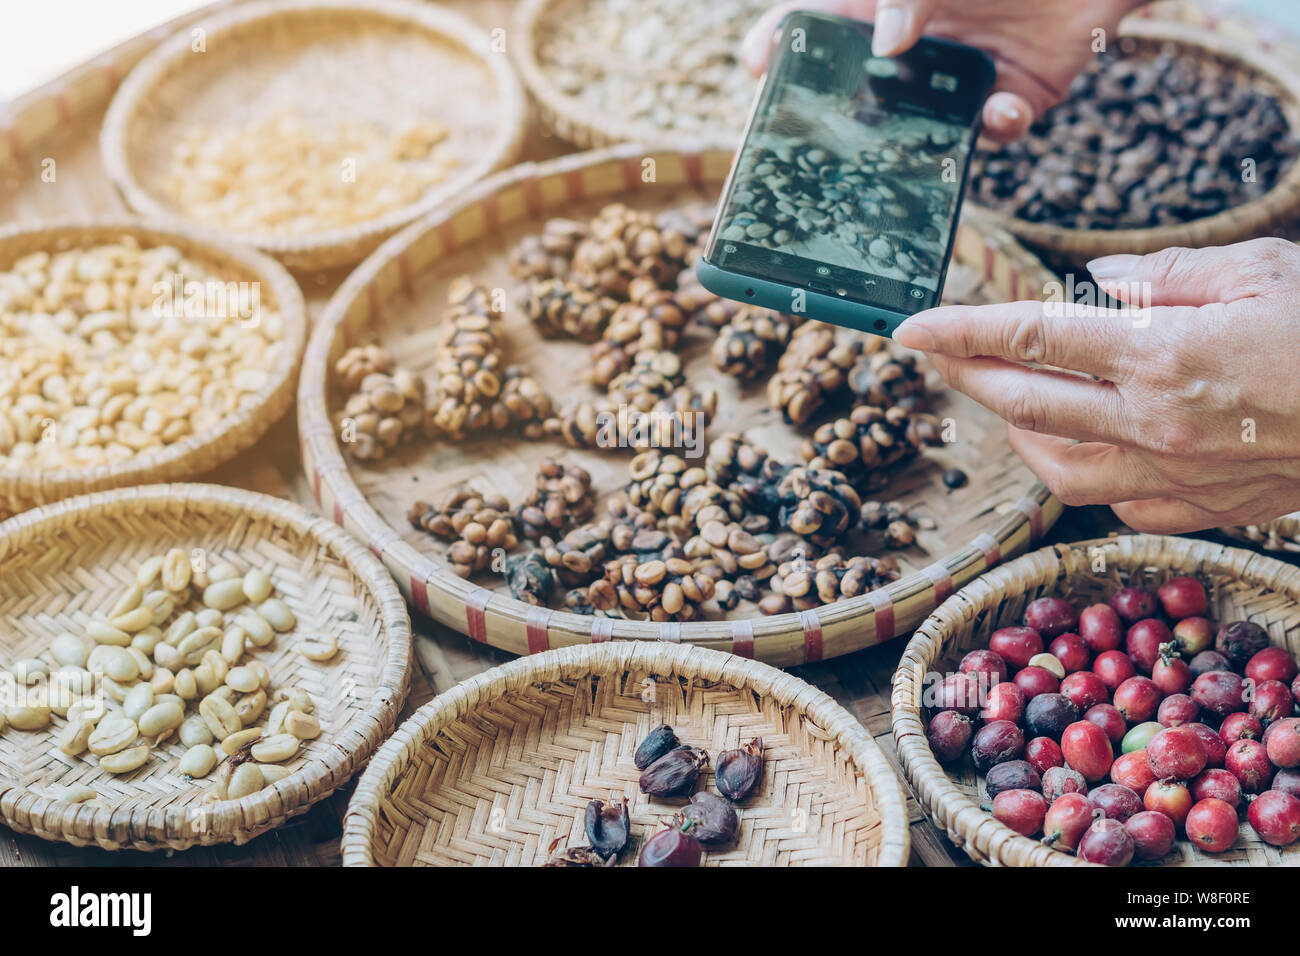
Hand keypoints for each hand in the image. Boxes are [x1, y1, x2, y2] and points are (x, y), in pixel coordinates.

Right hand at [741, 0, 1145, 142]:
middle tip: (813, 135)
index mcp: (885, 7)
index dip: (780, 40)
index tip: (756, 61)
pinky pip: (992, 131)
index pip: (818, 22)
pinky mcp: (1011, 99)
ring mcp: (958, 79)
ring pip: (919, 127)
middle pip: (856, 90)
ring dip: (914, 141)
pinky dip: (996, 126)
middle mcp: (914, 48)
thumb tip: (887, 44)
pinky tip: (1000, 107)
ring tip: (909, 140)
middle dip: (833, 118)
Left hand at [892, 238, 1299, 532]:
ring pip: (1055, 466)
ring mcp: (1175, 474)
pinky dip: (1079, 473)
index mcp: (1163, 354)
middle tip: (934, 353)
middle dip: (966, 376)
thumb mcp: (1256, 270)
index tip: (910, 327)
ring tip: (997, 396)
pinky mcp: (1200, 509)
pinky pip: (1111, 502)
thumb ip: (1164, 277)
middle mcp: (1155, 422)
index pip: (1031, 337)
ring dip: (1013, 431)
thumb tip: (1099, 286)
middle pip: (1024, 405)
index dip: (960, 330)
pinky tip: (1076, 447)